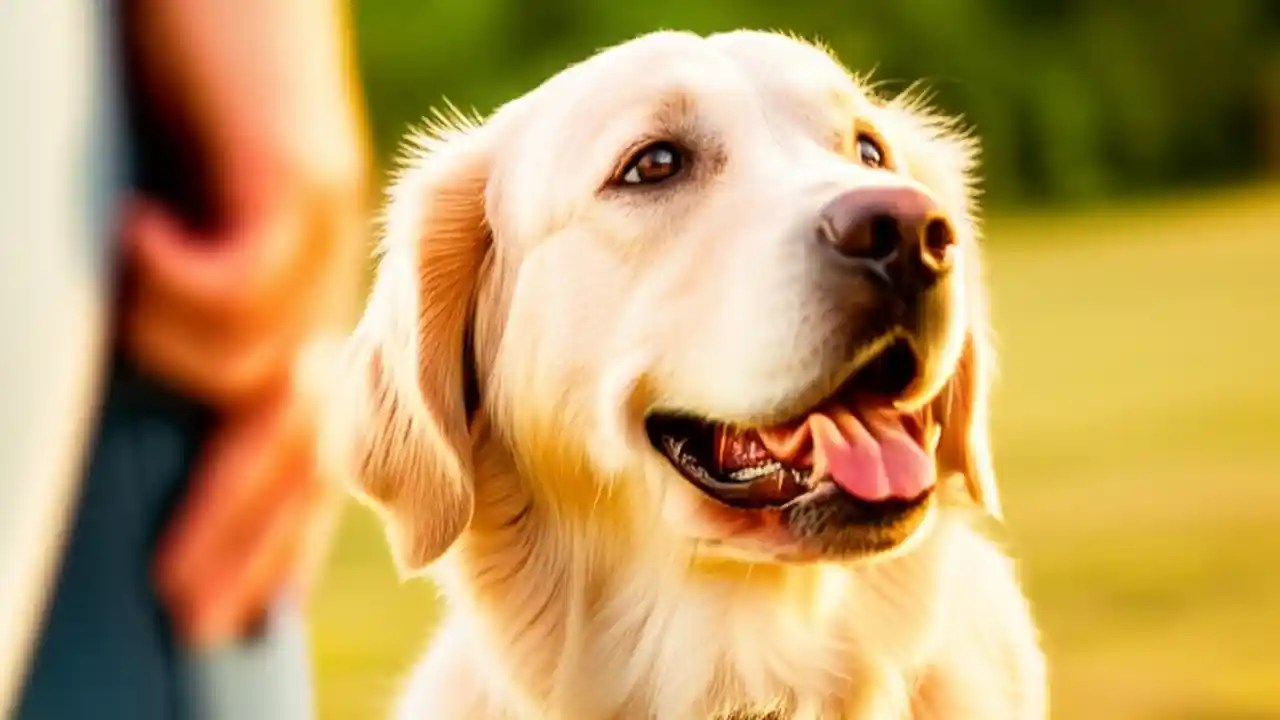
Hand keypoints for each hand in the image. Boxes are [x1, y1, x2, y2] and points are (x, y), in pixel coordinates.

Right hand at [118, 0, 367, 646]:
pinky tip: (133, 235)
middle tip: (202, 609)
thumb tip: (140, 389)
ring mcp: (322, 236)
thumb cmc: (178, 80)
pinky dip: (174, 283)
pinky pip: (243, 287)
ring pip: (265, 373)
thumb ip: (184, 302)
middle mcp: (322, 277)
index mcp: (298, 288)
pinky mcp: (301, 179)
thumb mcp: (175, 219)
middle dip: (249, 530)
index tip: (250, 602)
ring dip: (175, 373)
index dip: (279, 524)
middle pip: (304, 440)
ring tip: (111, 319)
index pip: (303, 434)